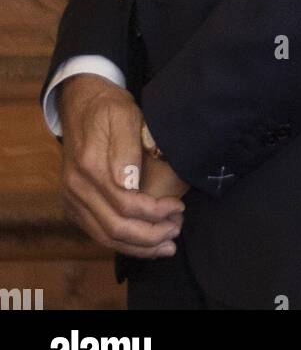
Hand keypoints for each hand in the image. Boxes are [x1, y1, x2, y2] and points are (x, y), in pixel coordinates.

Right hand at [58, 73, 185, 258]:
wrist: (80, 103)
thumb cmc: (108, 107)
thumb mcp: (124, 115)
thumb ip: (127, 147)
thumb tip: (130, 182)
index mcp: (90, 165)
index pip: (125, 203)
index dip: (156, 212)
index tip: (178, 207)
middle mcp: (76, 188)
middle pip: (115, 228)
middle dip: (150, 236)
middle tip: (177, 230)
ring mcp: (72, 199)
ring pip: (105, 237)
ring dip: (138, 246)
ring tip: (166, 244)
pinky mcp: (73, 205)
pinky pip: (97, 234)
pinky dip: (123, 243)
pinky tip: (145, 242)